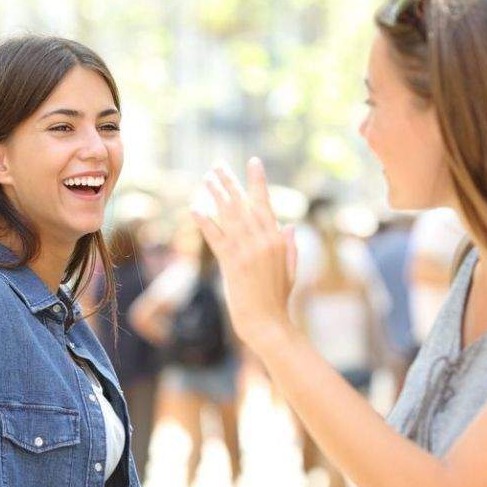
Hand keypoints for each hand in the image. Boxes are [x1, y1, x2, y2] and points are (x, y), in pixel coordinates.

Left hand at [192, 158, 297, 346]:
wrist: (268, 324)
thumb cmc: (279, 300)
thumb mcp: (291, 271)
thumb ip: (290, 248)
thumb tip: (290, 227)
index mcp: (278, 241)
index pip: (266, 203)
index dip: (258, 182)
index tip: (253, 162)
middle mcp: (263, 242)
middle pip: (243, 205)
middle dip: (230, 183)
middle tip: (217, 165)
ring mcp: (247, 252)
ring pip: (229, 216)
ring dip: (216, 196)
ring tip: (206, 179)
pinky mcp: (232, 264)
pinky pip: (216, 238)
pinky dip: (205, 223)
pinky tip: (195, 208)